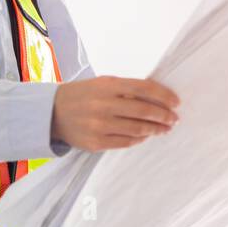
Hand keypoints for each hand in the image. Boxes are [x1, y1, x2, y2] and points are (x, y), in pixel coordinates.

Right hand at [50, 76, 181, 152]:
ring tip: (164, 129)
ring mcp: (99, 125)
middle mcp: (104, 105)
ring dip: (155, 130)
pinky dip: (139, 139)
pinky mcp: (96, 143)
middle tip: (174, 119)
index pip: (144, 88)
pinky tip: (145, 136)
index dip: (164, 96)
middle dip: (164, 116)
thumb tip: (157, 97)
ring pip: (137, 129)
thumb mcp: (102, 84)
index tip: (176, 102)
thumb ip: (127, 89)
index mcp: (108, 85)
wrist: (51, 113)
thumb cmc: (83, 95)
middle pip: (144, 111)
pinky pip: (125, 143)